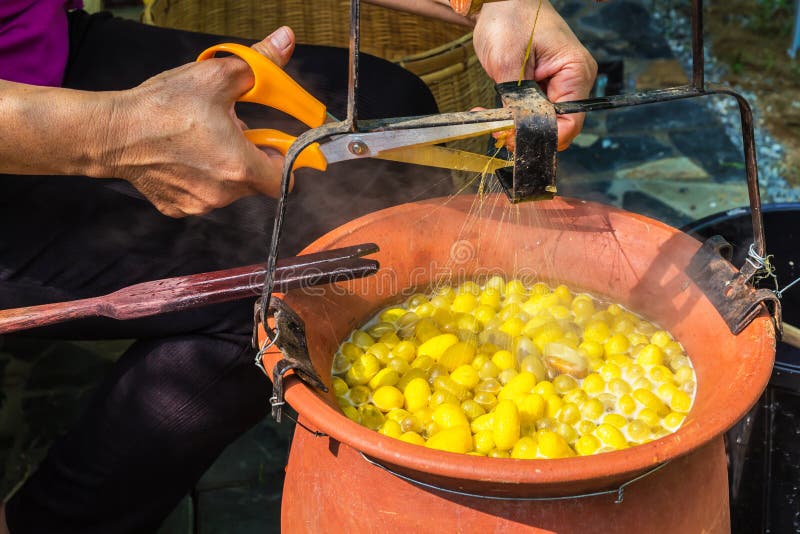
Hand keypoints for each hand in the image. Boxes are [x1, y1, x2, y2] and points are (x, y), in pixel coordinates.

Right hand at [102, 27, 296, 216]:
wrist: (112, 132)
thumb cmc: (162, 107)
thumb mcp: (215, 76)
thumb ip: (258, 64)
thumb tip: (285, 41)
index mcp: (239, 167)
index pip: (283, 179)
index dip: (282, 159)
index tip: (272, 142)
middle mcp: (222, 195)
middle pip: (254, 180)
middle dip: (248, 155)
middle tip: (229, 130)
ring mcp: (198, 205)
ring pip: (227, 188)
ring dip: (224, 166)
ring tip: (200, 139)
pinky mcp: (177, 208)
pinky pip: (201, 194)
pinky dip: (198, 177)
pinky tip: (182, 155)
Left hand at [471, 0, 596, 149]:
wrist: (501, 0)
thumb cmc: (509, 19)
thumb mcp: (508, 63)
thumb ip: (517, 101)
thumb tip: (519, 132)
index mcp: (575, 72)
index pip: (570, 123)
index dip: (543, 136)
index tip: (514, 138)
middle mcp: (573, 81)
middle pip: (557, 125)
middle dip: (526, 132)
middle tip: (497, 130)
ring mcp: (559, 83)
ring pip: (542, 121)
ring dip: (516, 125)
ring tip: (490, 118)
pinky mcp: (544, 85)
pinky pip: (532, 111)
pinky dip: (514, 115)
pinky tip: (494, 112)